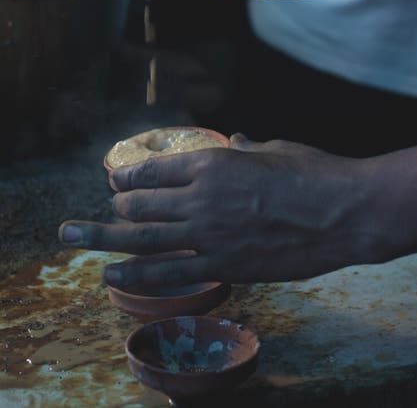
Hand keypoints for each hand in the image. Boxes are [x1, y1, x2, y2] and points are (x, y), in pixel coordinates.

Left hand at [58, 134, 390, 289]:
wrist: (343, 213)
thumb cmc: (312, 171)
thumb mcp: (274, 148)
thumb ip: (246, 147)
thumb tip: (236, 139)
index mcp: (213, 162)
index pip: (155, 169)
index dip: (129, 175)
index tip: (115, 180)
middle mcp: (202, 199)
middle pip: (141, 205)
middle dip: (111, 208)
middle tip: (89, 216)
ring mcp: (211, 235)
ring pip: (144, 239)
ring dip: (103, 240)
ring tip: (72, 239)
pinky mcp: (225, 266)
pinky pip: (171, 273)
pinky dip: (138, 276)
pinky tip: (113, 277)